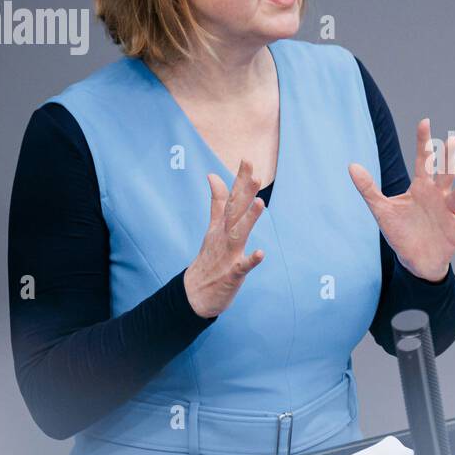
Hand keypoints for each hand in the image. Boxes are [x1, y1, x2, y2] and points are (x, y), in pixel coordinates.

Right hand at [183, 159, 266, 317]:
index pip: (232, 198)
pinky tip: (260, 253)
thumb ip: (217, 202)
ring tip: (261, 203)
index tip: (247, 159)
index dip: (240, 180)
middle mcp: (223, 236)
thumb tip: (213, 175)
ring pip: (238, 234)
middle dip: (245, 193)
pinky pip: (242, 267)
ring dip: (249, 219)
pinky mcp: (231, 275)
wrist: (194, 294)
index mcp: (221, 225)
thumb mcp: (213, 228)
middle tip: (255, 174)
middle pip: (235, 211)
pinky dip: (250, 260)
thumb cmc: (209, 259)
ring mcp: (227, 255)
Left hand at [348, 118, 454, 281]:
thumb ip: (368, 188)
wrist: (414, 261)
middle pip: (444, 174)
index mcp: (421, 187)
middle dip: (448, 158)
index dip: (423, 142)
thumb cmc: (401, 232)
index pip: (422, 161)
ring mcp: (449, 213)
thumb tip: (351, 165)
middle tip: (452, 139)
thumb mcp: (381, 210)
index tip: (424, 122)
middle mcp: (438, 196)